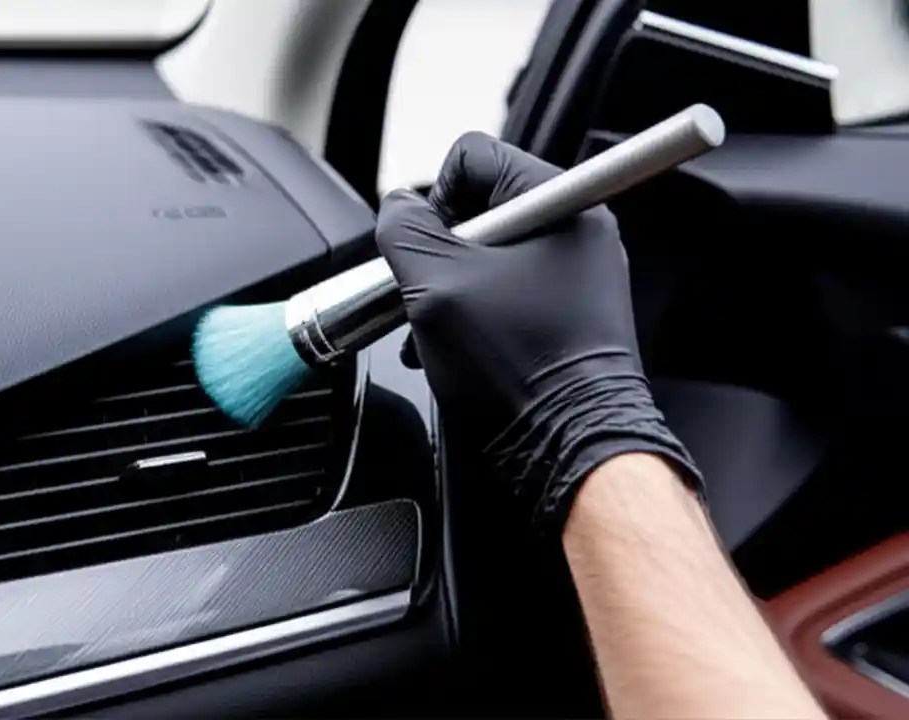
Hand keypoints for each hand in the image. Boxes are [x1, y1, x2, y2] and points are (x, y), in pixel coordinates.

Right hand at [375, 132, 701, 531]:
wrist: (568, 444)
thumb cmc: (517, 367)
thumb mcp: (435, 284)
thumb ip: (404, 229)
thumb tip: (398, 208)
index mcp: (561, 204)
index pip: (474, 156)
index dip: (436, 198)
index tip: (430, 248)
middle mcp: (578, 231)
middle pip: (480, 208)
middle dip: (441, 253)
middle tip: (436, 295)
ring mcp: (578, 274)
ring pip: (490, 255)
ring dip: (452, 290)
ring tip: (445, 331)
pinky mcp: (572, 314)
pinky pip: (509, 292)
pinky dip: (477, 314)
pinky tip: (461, 349)